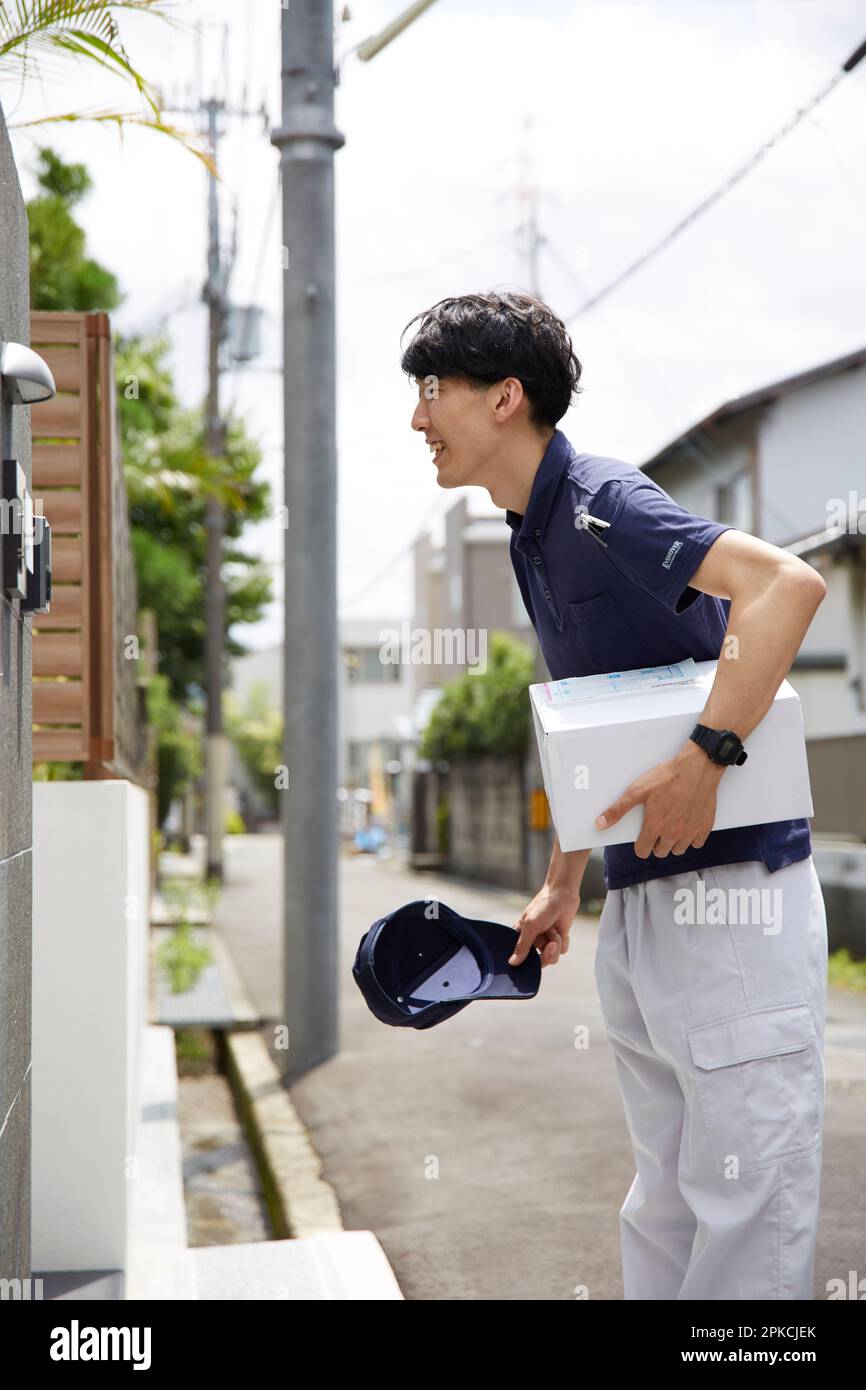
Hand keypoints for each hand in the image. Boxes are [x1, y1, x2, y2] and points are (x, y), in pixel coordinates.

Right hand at [508, 882, 580, 968]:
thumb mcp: (531, 925)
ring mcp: (546, 941)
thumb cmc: (544, 906)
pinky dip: (563, 941)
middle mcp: (532, 941)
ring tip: (555, 931)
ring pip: (551, 958)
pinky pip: (562, 951)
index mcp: (520, 936)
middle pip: (538, 962)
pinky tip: (561, 930)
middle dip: (546, 953)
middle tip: (550, 944)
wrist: (563, 895)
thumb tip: (512, 963)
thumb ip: (522, 945)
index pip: (519, 958)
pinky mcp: (559, 940)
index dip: (526, 963)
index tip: (533, 959)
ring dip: (556, 945)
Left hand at [593, 740, 723, 858]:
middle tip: (656, 828)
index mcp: (655, 826)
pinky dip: (692, 837)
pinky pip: (697, 843)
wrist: (697, 767)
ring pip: (678, 849)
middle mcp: (673, 833)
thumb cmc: (667, 776)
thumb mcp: (637, 790)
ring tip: (671, 827)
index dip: (640, 845)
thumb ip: (618, 810)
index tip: (641, 837)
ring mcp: (690, 831)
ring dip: (673, 842)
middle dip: (656, 844)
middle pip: (661, 852)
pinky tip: (687, 824)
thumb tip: (599, 824)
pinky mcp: (705, 826)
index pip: (643, 852)